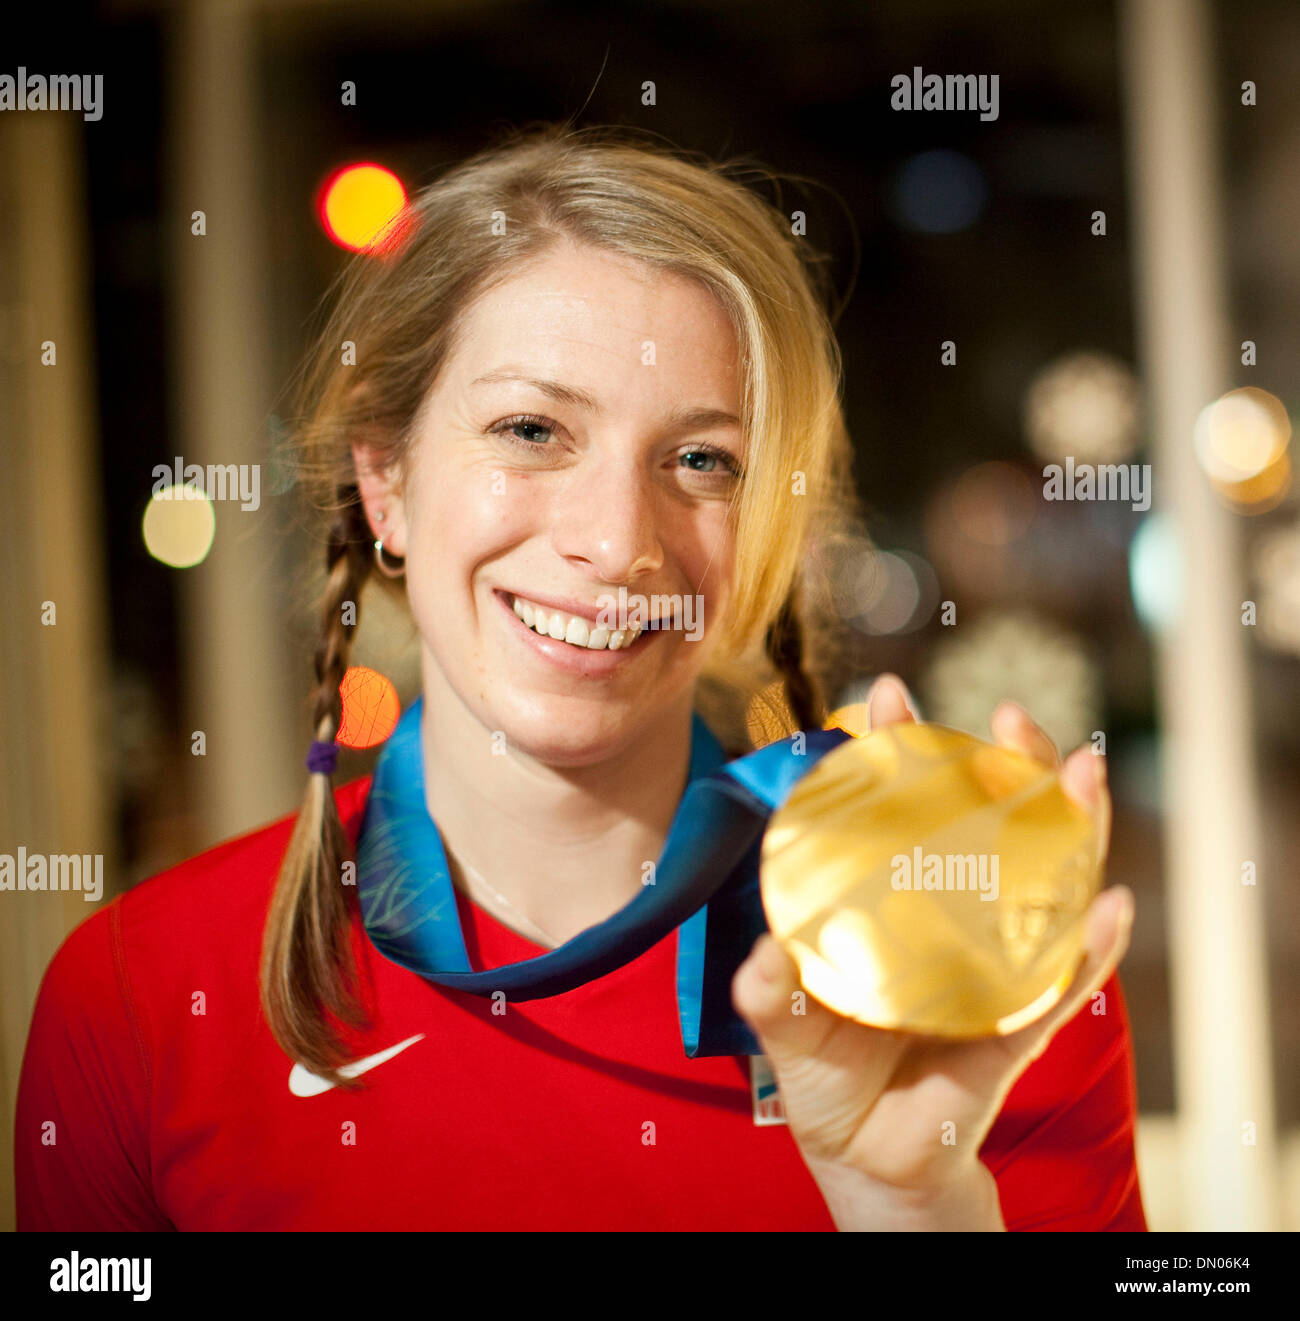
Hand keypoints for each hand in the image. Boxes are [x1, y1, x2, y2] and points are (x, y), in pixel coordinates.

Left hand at [731, 674, 1134, 1228]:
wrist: (865, 1153)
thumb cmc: (824, 1068)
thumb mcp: (780, 1019)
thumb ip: (765, 987)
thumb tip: (762, 957)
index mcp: (893, 899)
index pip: (902, 810)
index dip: (897, 752)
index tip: (887, 696)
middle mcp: (952, 917)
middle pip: (993, 825)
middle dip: (1008, 765)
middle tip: (1010, 717)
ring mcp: (993, 965)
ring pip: (1046, 881)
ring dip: (1073, 826)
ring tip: (1082, 771)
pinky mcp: (1018, 1027)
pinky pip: (1063, 984)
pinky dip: (1093, 949)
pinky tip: (1112, 906)